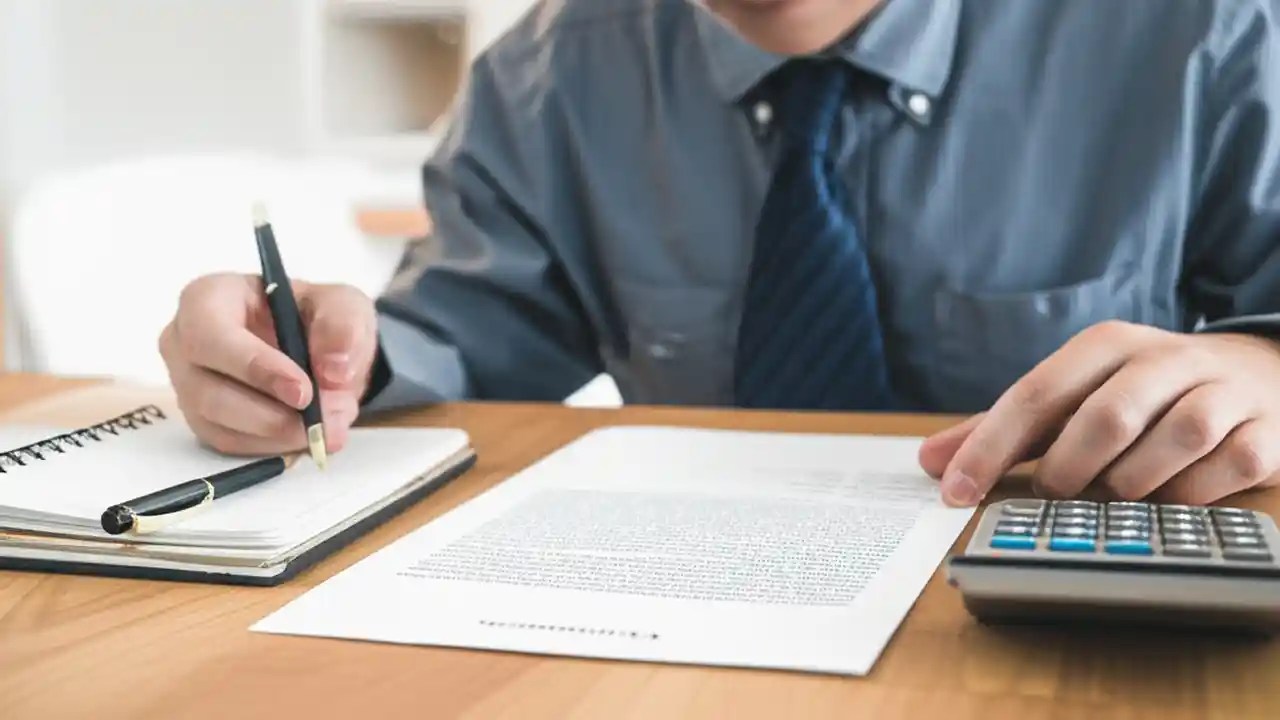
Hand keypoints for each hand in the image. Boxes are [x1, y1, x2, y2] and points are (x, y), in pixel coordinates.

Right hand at [160, 273, 377, 455]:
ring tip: (329, 425)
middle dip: (272, 414)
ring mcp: (188, 385)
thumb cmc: (315, 315)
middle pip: (208, 391)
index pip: (210, 335)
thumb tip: (334, 369)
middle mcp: (184, 342)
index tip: (303, 392)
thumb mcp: (343, 304)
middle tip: (325, 419)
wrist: (318, 348)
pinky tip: (306, 433)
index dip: (254, 367)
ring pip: (218, 424)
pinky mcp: (204, 420)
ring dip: (279, 433)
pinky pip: (230, 443)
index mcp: (208, 298)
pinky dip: (273, 445)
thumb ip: (342, 324)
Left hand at [919, 321, 1279, 506]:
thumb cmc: (1146, 392)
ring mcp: (1220, 393)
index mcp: (1106, 345)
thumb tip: (932, 462)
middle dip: (1068, 469)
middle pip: (1105, 417)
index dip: (990, 446)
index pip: (1036, 393)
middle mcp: (1164, 360)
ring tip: (1115, 492)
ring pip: (1171, 441)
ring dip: (1131, 483)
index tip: (956, 490)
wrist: (1261, 374)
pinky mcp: (1265, 432)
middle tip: (1054, 494)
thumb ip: (1005, 429)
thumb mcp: (1075, 395)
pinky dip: (1188, 495)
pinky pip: (1221, 471)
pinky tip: (1170, 497)